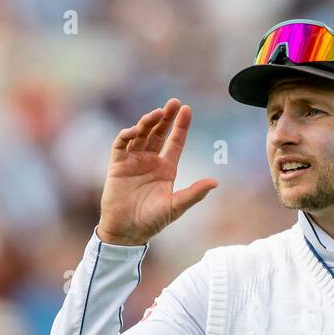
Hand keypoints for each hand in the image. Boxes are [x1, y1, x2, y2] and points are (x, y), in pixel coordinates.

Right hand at [96, 98, 217, 245]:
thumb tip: (215, 182)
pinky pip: (121, 145)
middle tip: (173, 103)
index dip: (181, 126)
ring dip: (148, 123)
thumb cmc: (152, 221)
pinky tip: (135, 131)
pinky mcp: (117, 165)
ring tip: (156, 114)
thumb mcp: (176, 206)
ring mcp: (133, 161)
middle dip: (165, 117)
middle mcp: (150, 161)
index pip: (175, 142)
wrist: (127, 231)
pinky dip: (127, 135)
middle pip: (159, 133)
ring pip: (141, 135)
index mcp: (166, 169)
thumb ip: (194, 193)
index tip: (187, 109)